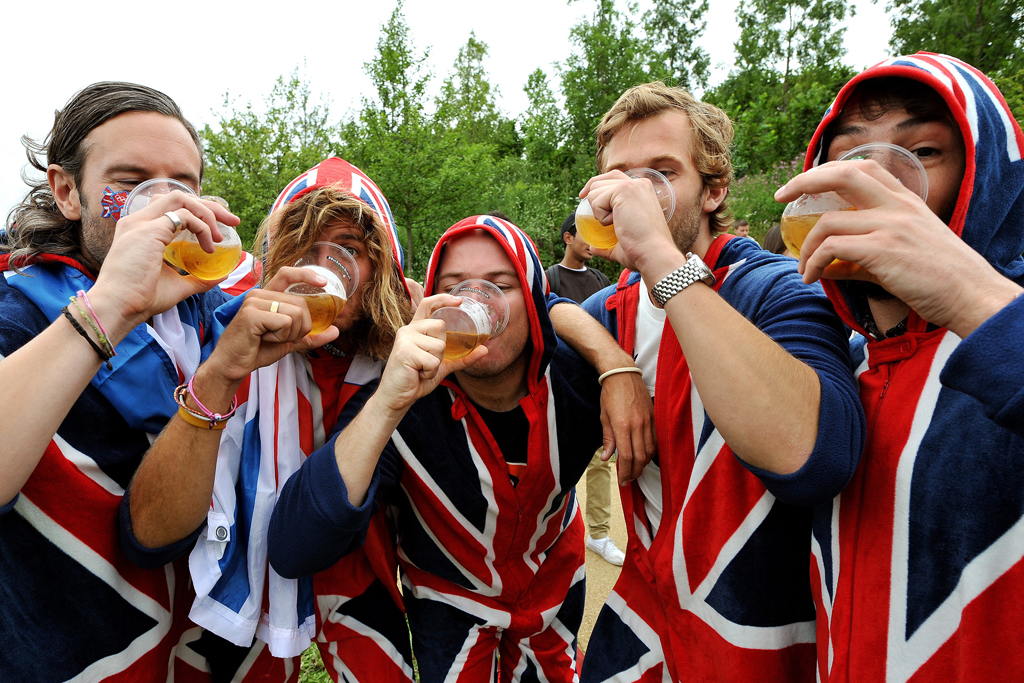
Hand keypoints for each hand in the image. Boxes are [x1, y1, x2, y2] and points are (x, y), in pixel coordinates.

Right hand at [89, 191, 239, 330]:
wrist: (119, 307)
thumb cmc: (142, 298)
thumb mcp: (176, 284)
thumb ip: (197, 277)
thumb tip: (220, 276)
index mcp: (141, 229)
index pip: (171, 206)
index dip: (199, 211)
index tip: (220, 226)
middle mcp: (139, 220)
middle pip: (179, 196)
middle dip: (210, 206)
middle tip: (232, 221)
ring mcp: (142, 222)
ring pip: (181, 198)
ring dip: (207, 212)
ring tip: (219, 236)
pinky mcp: (149, 230)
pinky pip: (184, 215)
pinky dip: (202, 227)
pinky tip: (209, 246)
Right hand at [205, 286, 337, 383]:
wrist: (232, 366)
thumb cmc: (256, 351)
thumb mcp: (289, 341)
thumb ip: (310, 335)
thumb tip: (336, 331)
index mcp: (267, 296)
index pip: (288, 274)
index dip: (306, 274)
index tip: (323, 282)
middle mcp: (259, 294)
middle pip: (301, 303)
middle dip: (301, 327)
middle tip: (280, 337)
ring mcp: (254, 302)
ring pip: (296, 313)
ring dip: (290, 334)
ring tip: (269, 338)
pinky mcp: (251, 314)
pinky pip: (285, 322)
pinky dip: (280, 337)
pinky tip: (263, 340)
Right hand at [375, 294, 486, 413]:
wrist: (398, 396)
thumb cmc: (417, 378)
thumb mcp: (443, 366)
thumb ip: (462, 357)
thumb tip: (485, 349)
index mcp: (416, 329)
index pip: (428, 305)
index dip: (443, 299)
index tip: (459, 301)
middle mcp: (409, 330)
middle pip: (440, 327)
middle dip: (441, 349)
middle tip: (427, 362)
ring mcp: (405, 339)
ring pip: (439, 346)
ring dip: (436, 364)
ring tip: (422, 369)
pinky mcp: (405, 352)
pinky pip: (433, 361)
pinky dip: (430, 372)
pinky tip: (418, 374)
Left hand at [580, 170, 680, 276]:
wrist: (654, 253)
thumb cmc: (642, 252)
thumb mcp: (623, 243)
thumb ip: (608, 244)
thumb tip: (593, 248)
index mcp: (642, 191)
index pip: (613, 177)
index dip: (596, 185)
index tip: (584, 196)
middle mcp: (638, 183)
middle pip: (600, 181)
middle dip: (592, 199)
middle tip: (599, 218)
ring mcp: (631, 185)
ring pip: (595, 191)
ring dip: (598, 212)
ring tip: (616, 224)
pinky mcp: (623, 190)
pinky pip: (596, 201)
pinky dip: (601, 217)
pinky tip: (617, 223)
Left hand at [599, 371, 655, 484]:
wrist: (622, 374)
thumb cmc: (610, 394)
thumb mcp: (604, 417)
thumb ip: (608, 439)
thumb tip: (606, 458)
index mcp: (622, 426)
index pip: (626, 457)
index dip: (625, 472)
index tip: (622, 480)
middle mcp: (637, 425)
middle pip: (639, 457)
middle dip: (634, 472)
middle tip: (628, 479)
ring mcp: (647, 421)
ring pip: (649, 450)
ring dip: (643, 463)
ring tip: (635, 470)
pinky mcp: (653, 417)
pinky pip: (655, 440)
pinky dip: (650, 451)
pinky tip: (644, 456)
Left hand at [776, 160, 1021, 335]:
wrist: (972, 294)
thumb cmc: (941, 278)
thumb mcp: (906, 250)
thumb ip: (866, 251)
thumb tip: (828, 265)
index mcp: (906, 200)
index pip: (863, 167)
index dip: (828, 170)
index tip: (803, 183)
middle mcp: (898, 206)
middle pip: (843, 173)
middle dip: (804, 181)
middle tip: (781, 197)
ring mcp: (891, 225)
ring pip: (827, 221)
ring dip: (806, 247)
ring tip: (803, 267)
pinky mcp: (883, 250)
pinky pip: (831, 249)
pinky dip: (814, 263)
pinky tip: (813, 277)